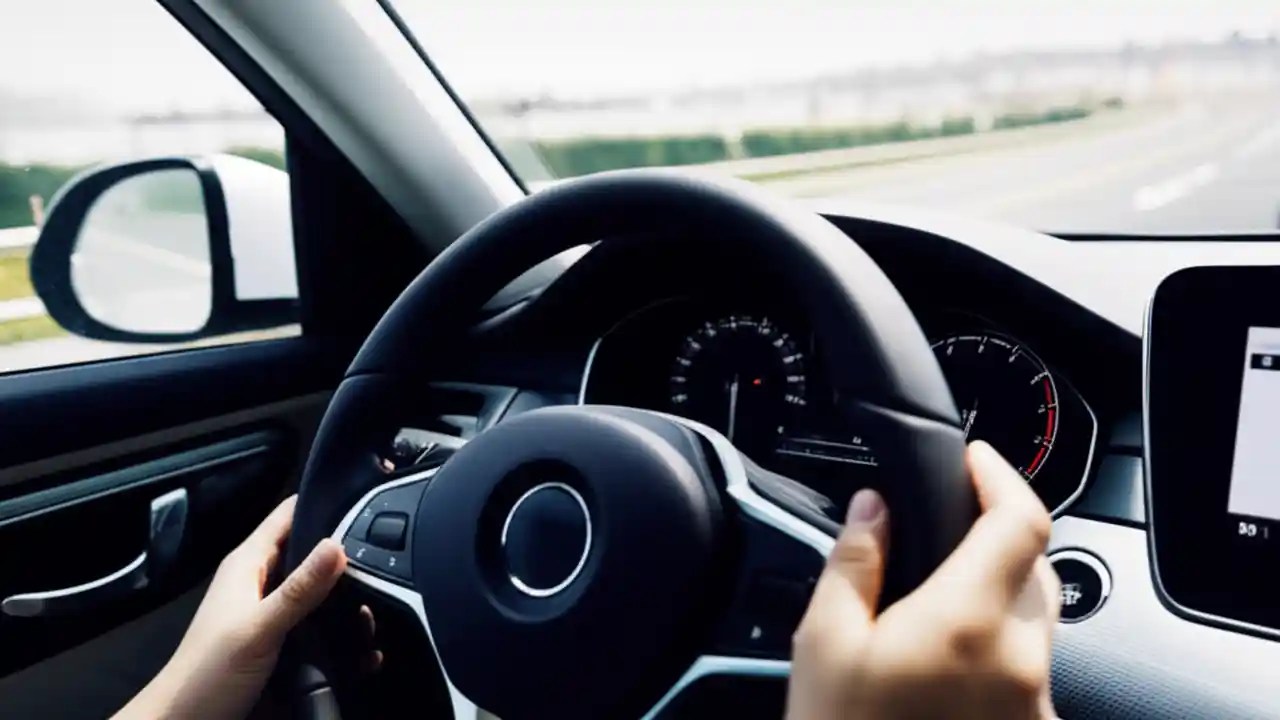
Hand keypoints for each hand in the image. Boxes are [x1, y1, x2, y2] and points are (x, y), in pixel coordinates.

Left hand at [115, 496, 374, 719]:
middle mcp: (264, 585)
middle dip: (348, 561)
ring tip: (379, 616)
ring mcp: (276, 617)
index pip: (289, 516)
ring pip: (324, 597)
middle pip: (313, 556)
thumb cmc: (208, 674)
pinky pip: (324, 634)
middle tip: (387, 567)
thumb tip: (338, 545)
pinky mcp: (287, 649)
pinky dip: (346, 640)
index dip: (322, 505)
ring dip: (351, 606)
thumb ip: (299, 589)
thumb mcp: (258, 627)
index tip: (364, 503)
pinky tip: (367, 650)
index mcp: (249, 566)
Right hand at [787, 441, 1059, 719]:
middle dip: (995, 537)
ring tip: (932, 607)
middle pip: (1036, 567)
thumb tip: (873, 509)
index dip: (1001, 476)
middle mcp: (1018, 660)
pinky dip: (999, 649)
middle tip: (941, 534)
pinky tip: (946, 667)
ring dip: (1000, 595)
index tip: (975, 461)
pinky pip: (1031, 672)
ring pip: (1037, 621)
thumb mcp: (824, 644)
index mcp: (966, 621)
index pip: (1020, 520)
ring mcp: (1035, 705)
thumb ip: (855, 563)